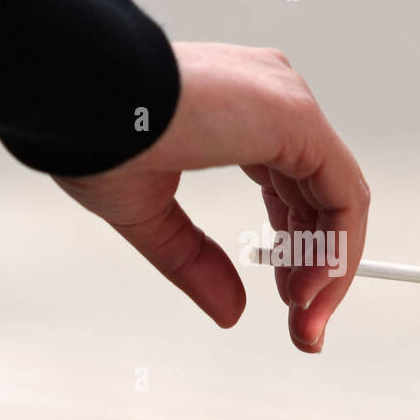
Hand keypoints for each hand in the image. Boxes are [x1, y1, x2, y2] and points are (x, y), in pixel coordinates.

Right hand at [56, 43, 370, 353]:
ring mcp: (288, 104)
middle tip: (303, 325)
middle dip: (317, 268)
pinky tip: (310, 290)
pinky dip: (336, 249)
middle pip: (320, 197)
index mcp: (238, 112)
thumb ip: (196, 260)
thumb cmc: (93, 131)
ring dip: (330, 269)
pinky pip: (344, 196)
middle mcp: (271, 99)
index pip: (290, 187)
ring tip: (304, 318)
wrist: (76, 94)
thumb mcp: (150, 215)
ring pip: (340, 200)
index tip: (286, 298)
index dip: (294, 248)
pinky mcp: (298, 118)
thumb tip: (231, 311)